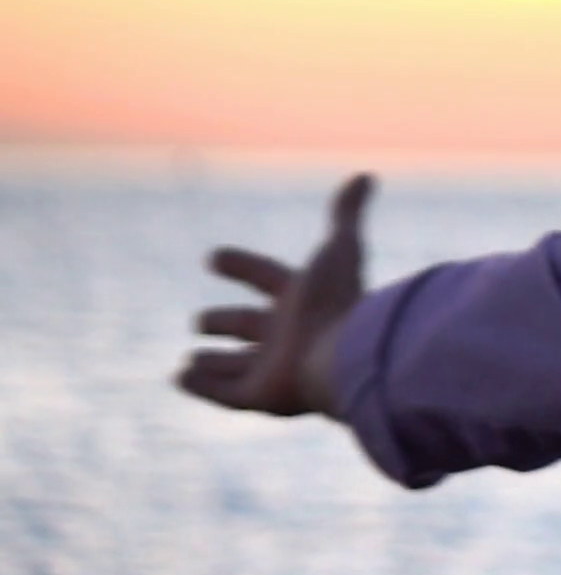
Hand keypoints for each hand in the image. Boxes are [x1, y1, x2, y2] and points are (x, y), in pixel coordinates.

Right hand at [176, 173, 374, 418]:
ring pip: (238, 367)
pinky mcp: (263, 398)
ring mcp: (276, 369)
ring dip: (213, 363)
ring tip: (187, 361)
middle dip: (226, 322)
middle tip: (200, 320)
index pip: (267, 277)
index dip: (241, 265)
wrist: (345, 357)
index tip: (212, 257)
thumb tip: (366, 175)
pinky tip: (180, 378)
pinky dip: (202, 387)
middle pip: (251, 328)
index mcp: (305, 300)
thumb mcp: (341, 248)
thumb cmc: (338, 302)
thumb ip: (347, 213)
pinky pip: (226, 396)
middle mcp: (290, 336)